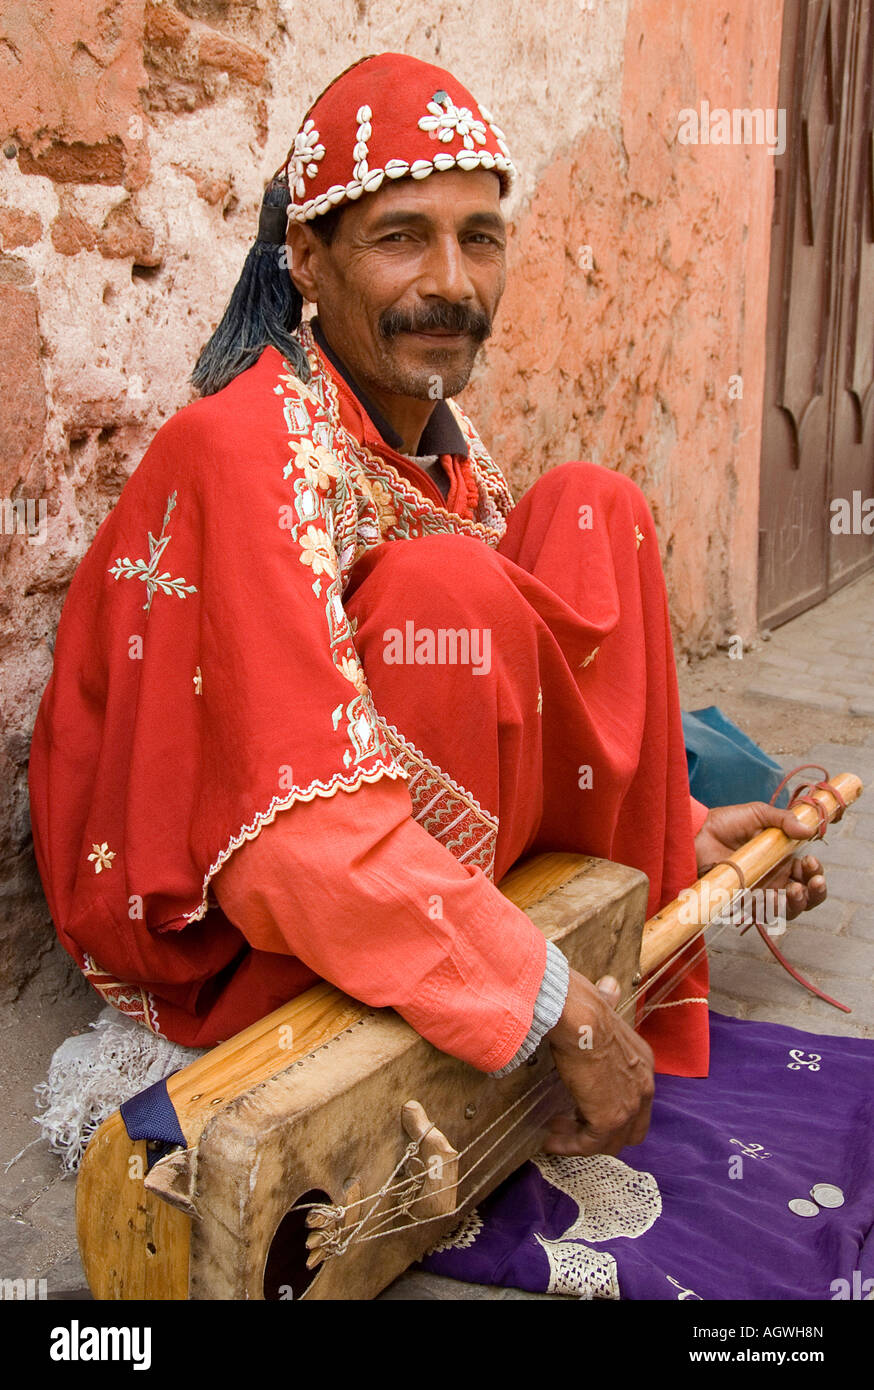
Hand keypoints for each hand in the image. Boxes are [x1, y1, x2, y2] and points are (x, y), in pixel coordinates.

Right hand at [543, 969, 653, 1156]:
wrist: (580, 1020)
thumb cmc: (584, 1008)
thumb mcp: (606, 1007)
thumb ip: (609, 1003)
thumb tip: (609, 987)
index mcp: (643, 1063)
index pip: (637, 1101)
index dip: (613, 1109)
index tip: (584, 1107)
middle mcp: (644, 1087)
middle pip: (631, 1129)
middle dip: (603, 1133)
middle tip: (571, 1125)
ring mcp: (629, 1107)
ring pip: (610, 1142)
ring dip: (581, 1141)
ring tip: (556, 1133)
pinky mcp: (609, 1120)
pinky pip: (589, 1145)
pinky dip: (570, 1147)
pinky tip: (551, 1141)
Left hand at [694, 802, 826, 920]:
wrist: (697, 833)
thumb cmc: (725, 822)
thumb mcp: (758, 814)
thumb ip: (783, 819)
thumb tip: (809, 828)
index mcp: (782, 858)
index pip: (807, 872)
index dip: (815, 871)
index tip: (810, 861)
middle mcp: (775, 877)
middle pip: (806, 895)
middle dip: (816, 892)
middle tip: (814, 882)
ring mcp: (760, 891)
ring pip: (789, 909)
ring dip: (800, 903)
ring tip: (796, 890)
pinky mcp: (743, 900)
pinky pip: (762, 913)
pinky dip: (772, 909)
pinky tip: (773, 898)